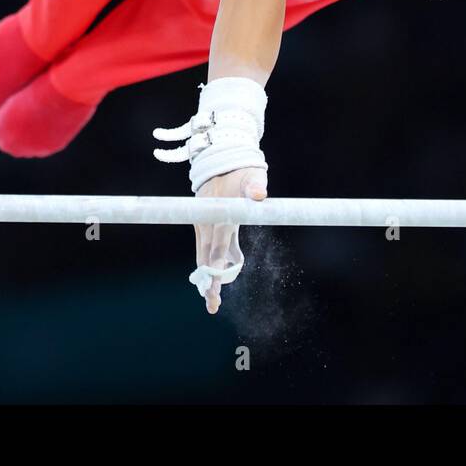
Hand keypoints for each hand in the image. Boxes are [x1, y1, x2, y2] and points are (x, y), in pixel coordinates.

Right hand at [190, 167, 267, 313]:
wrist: (219, 160)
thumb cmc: (239, 169)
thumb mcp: (250, 174)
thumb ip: (255, 184)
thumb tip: (259, 195)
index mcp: (219, 216)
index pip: (215, 249)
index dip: (215, 269)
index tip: (215, 286)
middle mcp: (209, 224)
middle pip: (206, 259)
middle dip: (209, 283)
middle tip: (213, 306)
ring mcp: (207, 226)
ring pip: (206, 256)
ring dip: (210, 277)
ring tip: (213, 302)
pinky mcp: (209, 226)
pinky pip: (211, 249)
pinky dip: (216, 263)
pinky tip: (225, 277)